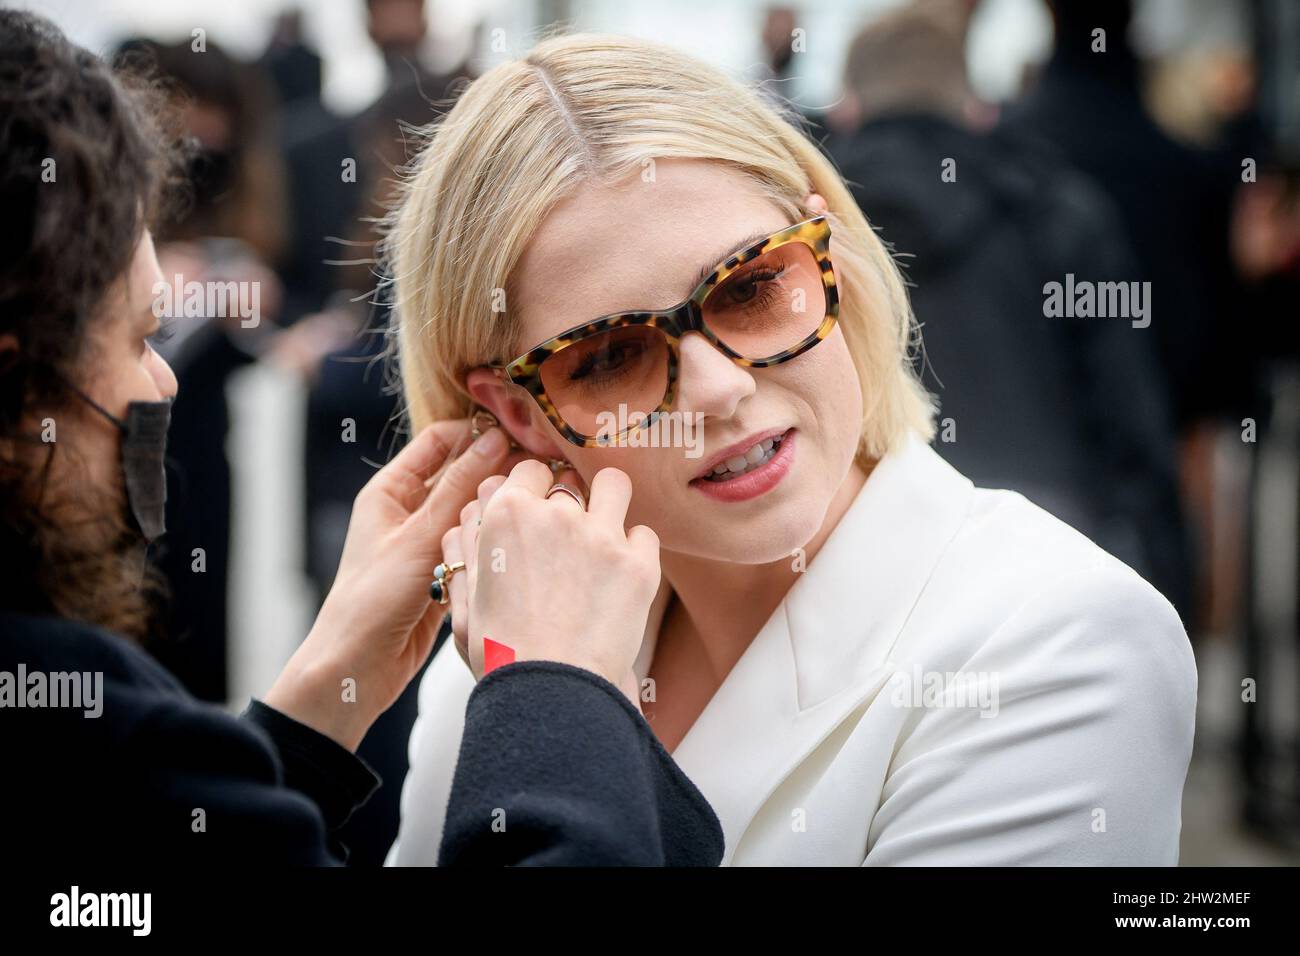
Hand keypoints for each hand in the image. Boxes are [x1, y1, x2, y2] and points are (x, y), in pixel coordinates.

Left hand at [264, 421, 521, 749]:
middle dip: (495, 469)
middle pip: (460, 473)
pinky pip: (474, 543)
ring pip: (472, 509)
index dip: (477, 433)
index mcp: (390, 490)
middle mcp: (408, 511)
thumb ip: (457, 488)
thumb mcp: (418, 537)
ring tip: (535, 503)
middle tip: (539, 468)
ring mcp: (426, 541)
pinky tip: (522, 539)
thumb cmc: (372, 600)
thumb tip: (494, 440)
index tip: (519, 432)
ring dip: (497, 506)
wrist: (358, 666)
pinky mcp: (443, 571)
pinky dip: (493, 539)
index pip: (439, 441)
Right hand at [444, 460, 660, 706]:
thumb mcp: (468, 594)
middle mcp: (556, 513)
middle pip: (568, 480)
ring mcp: (601, 535)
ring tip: (605, 533)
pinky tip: (621, 578)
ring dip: (609, 503)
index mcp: (508, 514)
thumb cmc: (503, 651)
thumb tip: (477, 517)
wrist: (551, 690)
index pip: (528, 471)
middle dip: (569, 502)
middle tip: (568, 539)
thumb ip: (473, 546)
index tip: (538, 512)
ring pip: (614, 485)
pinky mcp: (638, 563)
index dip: (533, 492)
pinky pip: (644, 535)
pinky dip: (635, 553)